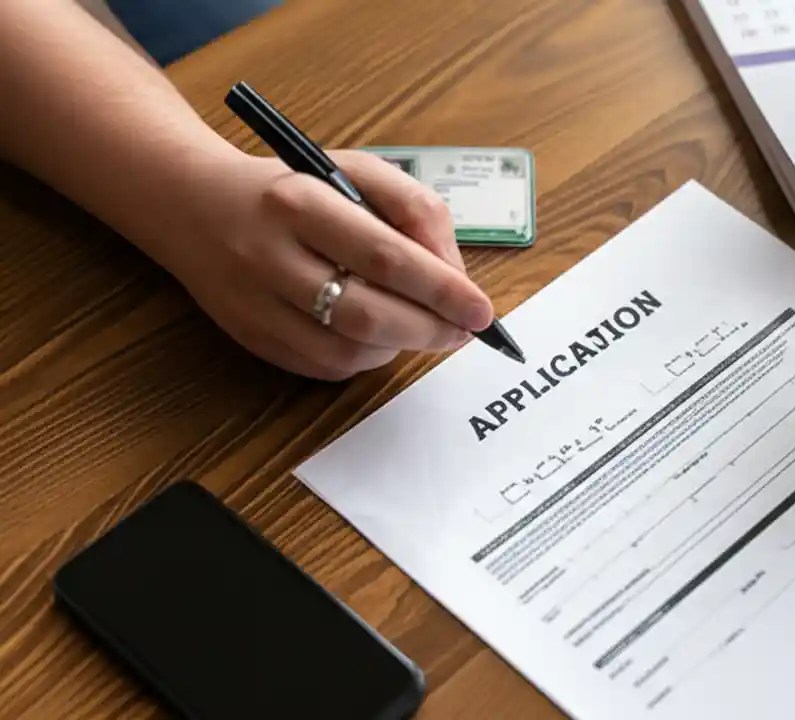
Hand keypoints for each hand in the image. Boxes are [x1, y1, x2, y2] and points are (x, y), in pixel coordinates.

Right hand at [156, 150, 491, 379]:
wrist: (193, 205)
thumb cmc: (295, 187)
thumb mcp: (356, 171)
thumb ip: (415, 210)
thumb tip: (455, 273)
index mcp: (301, 202)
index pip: (387, 257)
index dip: (443, 290)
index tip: (481, 310)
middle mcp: (271, 255)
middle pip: (368, 313)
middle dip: (430, 329)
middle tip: (463, 330)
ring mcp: (255, 304)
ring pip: (347, 351)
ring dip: (400, 346)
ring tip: (422, 326)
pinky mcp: (251, 338)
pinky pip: (324, 367)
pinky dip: (366, 358)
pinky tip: (379, 335)